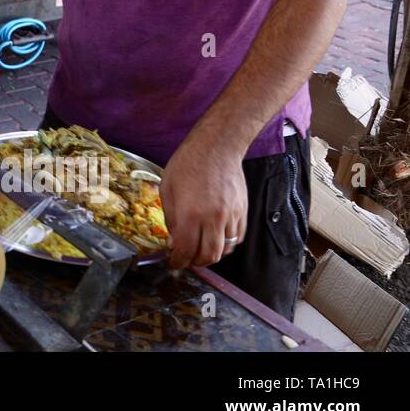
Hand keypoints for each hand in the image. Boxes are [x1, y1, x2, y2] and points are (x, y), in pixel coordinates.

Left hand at [160, 133, 248, 269]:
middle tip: (187, 258)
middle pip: (208, 256)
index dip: (178, 262)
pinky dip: (226, 244)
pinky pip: (237, 238)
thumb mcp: (167, 190)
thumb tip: (174, 242)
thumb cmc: (187, 165)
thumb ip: (171, 219)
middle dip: (195, 262)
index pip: (186, 251)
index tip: (174, 262)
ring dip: (211, 254)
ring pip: (225, 250)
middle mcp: (213, 219)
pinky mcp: (243, 212)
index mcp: (191, 214)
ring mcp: (231, 216)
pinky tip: (215, 237)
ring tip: (200, 248)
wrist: (216, 148)